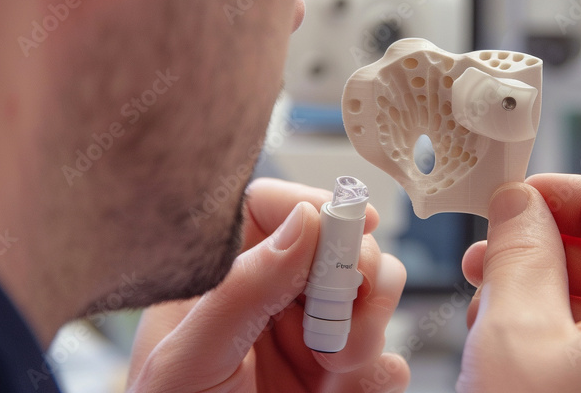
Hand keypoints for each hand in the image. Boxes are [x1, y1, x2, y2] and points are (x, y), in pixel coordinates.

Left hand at [126, 178, 409, 392]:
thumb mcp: (191, 358)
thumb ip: (242, 288)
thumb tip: (304, 223)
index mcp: (224, 277)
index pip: (271, 209)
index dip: (314, 205)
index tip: (351, 222)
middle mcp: (273, 298)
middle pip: (341, 242)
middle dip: (355, 270)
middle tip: (344, 304)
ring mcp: (313, 338)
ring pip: (377, 293)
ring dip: (371, 324)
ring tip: (335, 364)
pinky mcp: (344, 382)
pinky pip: (389, 360)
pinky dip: (379, 374)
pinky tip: (340, 392)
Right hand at [458, 174, 580, 392]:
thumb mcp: (517, 335)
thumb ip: (521, 254)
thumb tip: (520, 211)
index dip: (580, 198)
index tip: (530, 194)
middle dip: (555, 253)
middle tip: (498, 249)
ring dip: (554, 299)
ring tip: (492, 306)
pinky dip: (572, 343)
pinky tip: (517, 349)